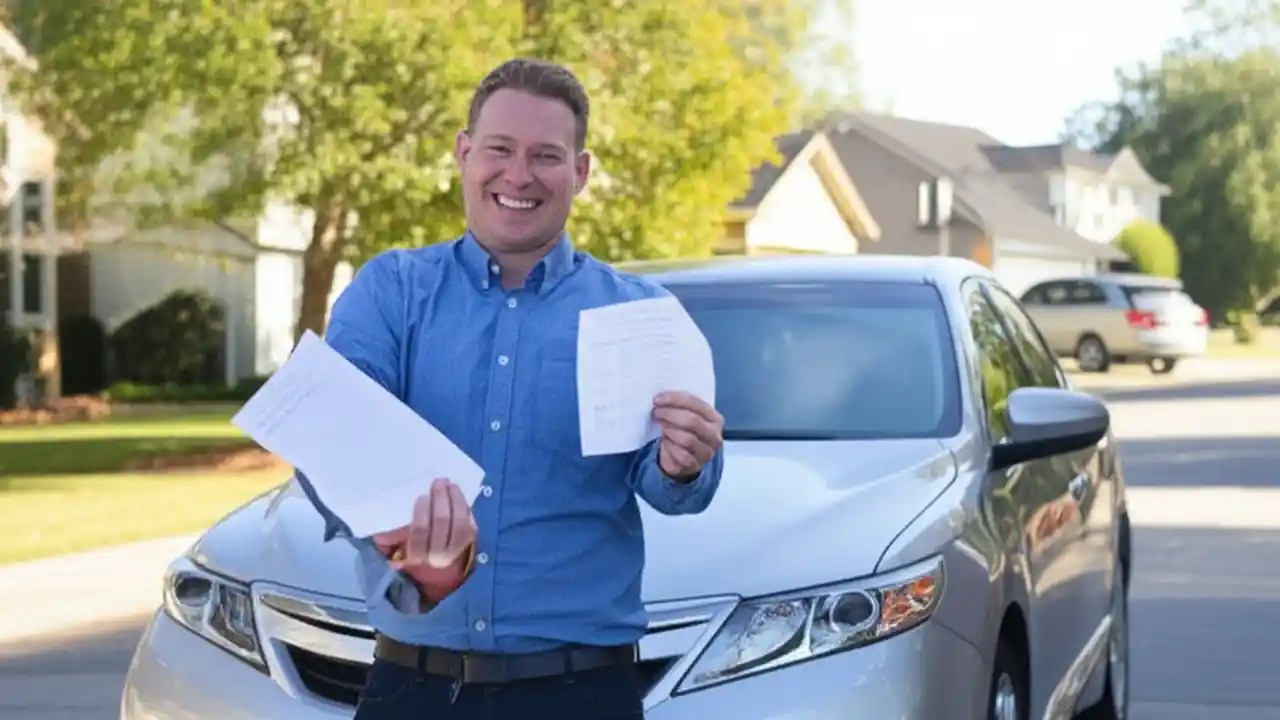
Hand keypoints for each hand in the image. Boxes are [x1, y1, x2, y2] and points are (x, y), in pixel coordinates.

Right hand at [370, 478, 476, 602]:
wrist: (436, 568)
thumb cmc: (411, 549)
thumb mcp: (395, 547)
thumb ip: (389, 537)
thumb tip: (386, 524)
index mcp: (417, 557)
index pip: (420, 534)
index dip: (421, 514)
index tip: (421, 497)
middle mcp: (438, 557)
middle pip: (441, 524)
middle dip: (440, 500)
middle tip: (438, 482)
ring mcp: (456, 551)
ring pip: (459, 523)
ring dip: (455, 500)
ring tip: (449, 484)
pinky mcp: (469, 543)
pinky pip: (470, 523)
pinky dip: (465, 506)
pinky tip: (458, 493)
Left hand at [652, 392, 723, 478]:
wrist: (684, 459)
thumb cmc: (685, 432)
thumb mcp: (688, 417)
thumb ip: (682, 407)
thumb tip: (662, 398)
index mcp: (716, 419)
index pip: (696, 404)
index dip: (675, 400)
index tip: (658, 398)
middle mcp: (715, 436)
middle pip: (692, 421)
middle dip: (671, 414)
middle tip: (657, 411)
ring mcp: (706, 452)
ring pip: (687, 439)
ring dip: (669, 430)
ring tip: (661, 425)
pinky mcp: (695, 465)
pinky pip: (681, 455)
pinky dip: (670, 447)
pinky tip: (665, 442)